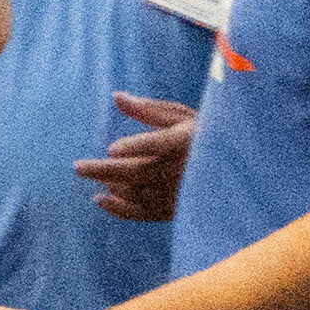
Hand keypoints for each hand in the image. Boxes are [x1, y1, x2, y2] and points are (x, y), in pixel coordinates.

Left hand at [81, 93, 192, 223]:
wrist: (231, 168)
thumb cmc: (201, 134)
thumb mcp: (181, 116)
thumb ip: (148, 109)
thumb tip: (116, 96)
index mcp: (187, 140)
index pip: (160, 144)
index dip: (136, 146)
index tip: (112, 148)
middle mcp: (184, 168)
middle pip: (138, 171)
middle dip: (105, 170)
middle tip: (77, 166)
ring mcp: (180, 192)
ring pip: (137, 191)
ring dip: (111, 184)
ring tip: (95, 175)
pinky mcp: (176, 209)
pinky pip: (143, 213)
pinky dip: (119, 209)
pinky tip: (99, 199)